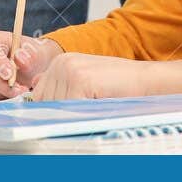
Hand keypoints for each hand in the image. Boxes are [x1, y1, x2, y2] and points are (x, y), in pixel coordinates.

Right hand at [0, 32, 60, 98]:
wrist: (28, 68)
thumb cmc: (30, 57)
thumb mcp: (37, 53)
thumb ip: (31, 54)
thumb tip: (20, 57)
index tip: (10, 75)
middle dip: (1, 84)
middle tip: (18, 90)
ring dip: (0, 92)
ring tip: (17, 91)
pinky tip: (8, 93)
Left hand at [27, 52, 181, 101]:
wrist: (146, 81)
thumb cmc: (119, 86)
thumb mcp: (86, 84)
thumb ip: (63, 88)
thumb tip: (36, 100)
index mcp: (60, 62)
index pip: (39, 96)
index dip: (51, 111)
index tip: (61, 119)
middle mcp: (61, 63)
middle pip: (44, 103)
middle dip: (60, 114)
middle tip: (85, 113)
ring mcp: (69, 69)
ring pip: (56, 109)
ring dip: (72, 116)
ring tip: (93, 109)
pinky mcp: (80, 80)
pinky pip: (69, 110)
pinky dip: (81, 116)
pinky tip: (97, 108)